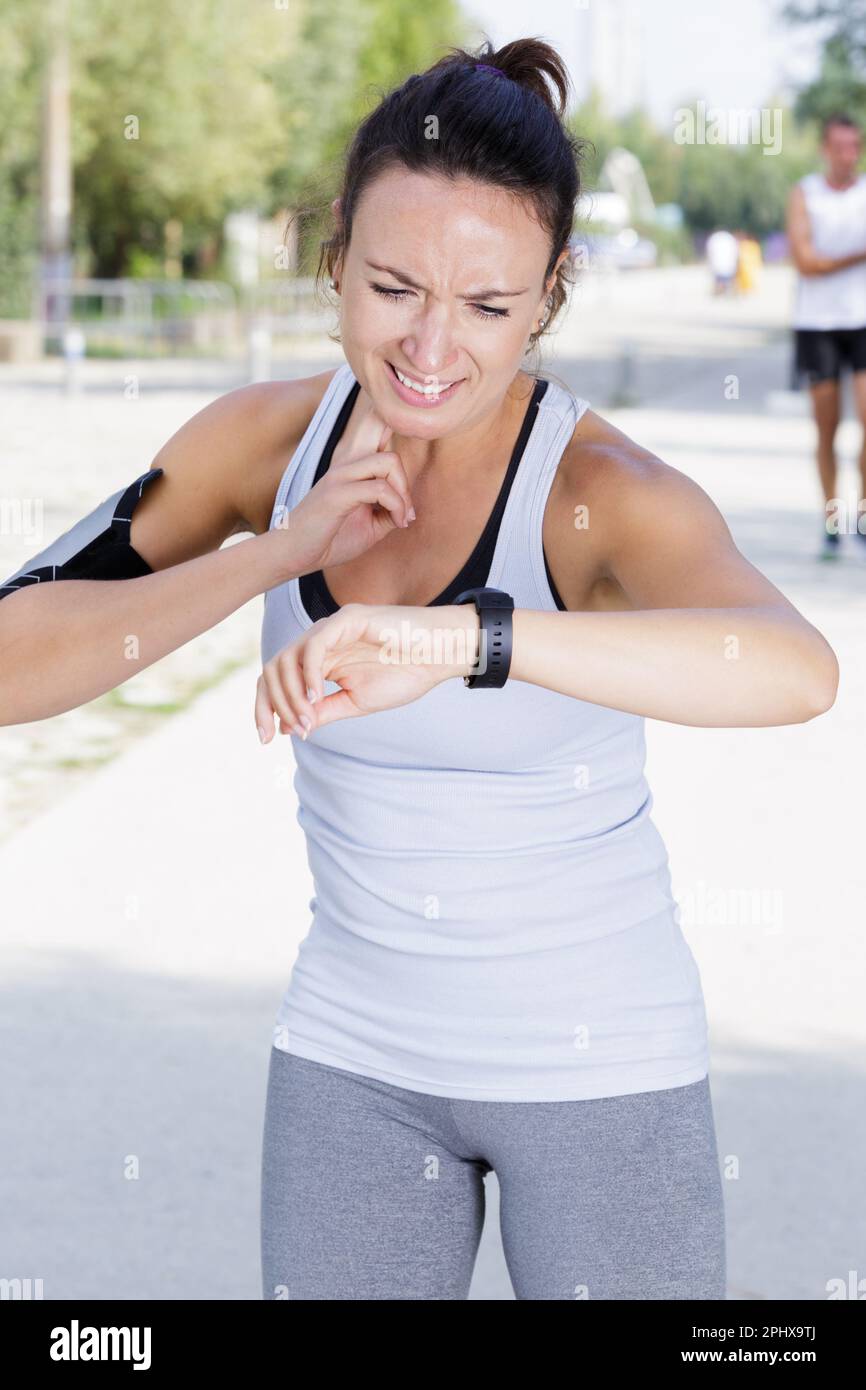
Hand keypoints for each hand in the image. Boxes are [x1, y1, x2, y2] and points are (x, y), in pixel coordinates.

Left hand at [255, 603, 479, 740]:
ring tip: (308, 719)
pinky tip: (318, 696)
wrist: (439, 655)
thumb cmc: (404, 675)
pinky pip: (313, 647)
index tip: (267, 738)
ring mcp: (330, 628)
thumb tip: (289, 728)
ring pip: (287, 659)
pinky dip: (310, 675)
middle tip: (294, 730)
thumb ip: (323, 711)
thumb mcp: (355, 702)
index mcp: (320, 660)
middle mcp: (319, 642)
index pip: (277, 680)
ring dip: (292, 694)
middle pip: (273, 669)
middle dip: (273, 704)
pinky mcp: (346, 619)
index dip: (265, 708)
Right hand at [275, 388, 414, 575]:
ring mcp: (340, 476)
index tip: (407, 462)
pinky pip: (381, 489)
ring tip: (401, 518)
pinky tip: (396, 523)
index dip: (393, 420)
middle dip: (406, 475)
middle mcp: (345, 464)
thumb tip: (409, 508)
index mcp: (351, 466)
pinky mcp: (338, 493)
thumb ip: (389, 511)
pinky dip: (397, 506)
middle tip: (406, 511)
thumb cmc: (327, 540)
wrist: (292, 555)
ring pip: (389, 460)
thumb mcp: (369, 526)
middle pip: (387, 433)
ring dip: (404, 492)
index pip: (373, 423)